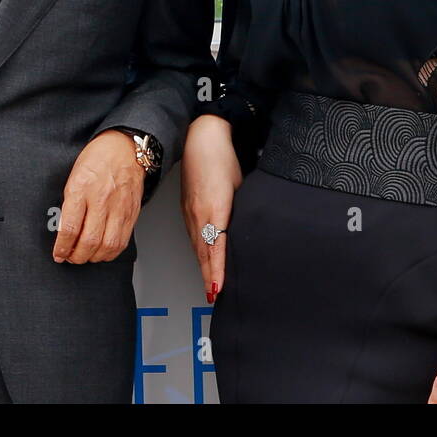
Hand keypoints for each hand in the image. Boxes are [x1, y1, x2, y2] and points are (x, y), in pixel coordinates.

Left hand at [53, 129, 143, 263]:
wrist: (125, 148)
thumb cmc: (97, 159)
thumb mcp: (74, 177)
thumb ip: (70, 203)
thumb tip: (64, 231)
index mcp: (81, 189)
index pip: (69, 227)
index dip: (62, 247)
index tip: (58, 254)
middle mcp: (102, 200)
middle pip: (89, 241)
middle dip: (76, 256)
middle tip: (70, 257)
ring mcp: (119, 207)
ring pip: (107, 245)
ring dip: (93, 257)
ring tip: (85, 256)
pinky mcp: (132, 212)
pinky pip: (122, 241)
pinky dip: (111, 252)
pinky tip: (102, 251)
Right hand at [181, 114, 242, 302]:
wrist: (200, 139)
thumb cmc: (222, 157)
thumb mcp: (240, 183)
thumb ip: (243, 208)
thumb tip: (249, 227)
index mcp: (214, 208)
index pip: (216, 246)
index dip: (217, 269)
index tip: (218, 288)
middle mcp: (199, 214)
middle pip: (204, 252)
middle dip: (209, 276)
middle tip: (213, 298)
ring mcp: (191, 213)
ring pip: (198, 246)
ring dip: (204, 268)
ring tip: (210, 288)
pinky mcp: (188, 210)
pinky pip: (194, 236)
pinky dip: (200, 253)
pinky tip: (204, 262)